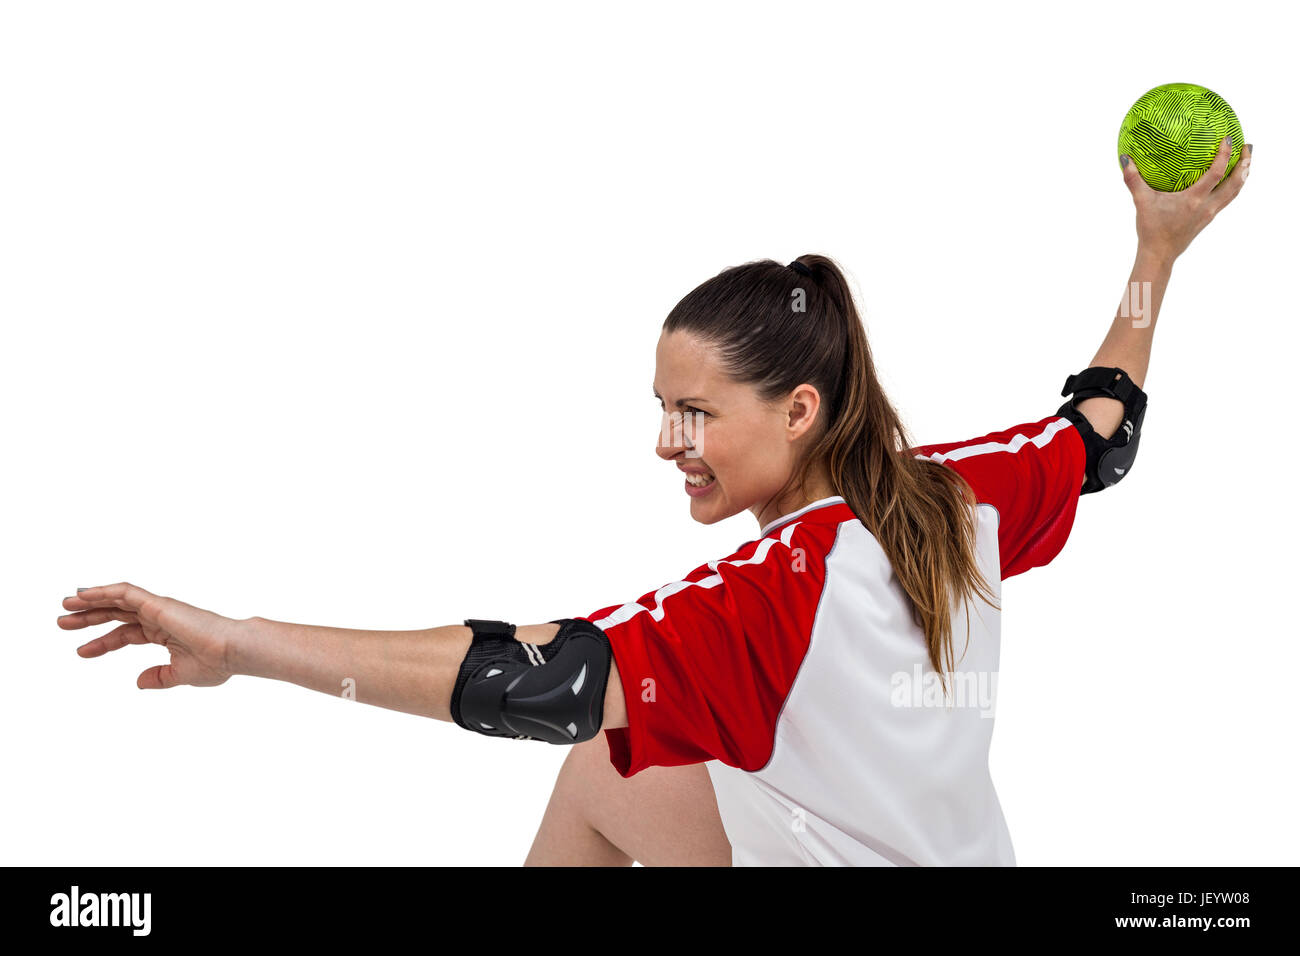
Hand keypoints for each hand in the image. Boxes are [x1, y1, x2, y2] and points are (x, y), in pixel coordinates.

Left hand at [57, 582, 244, 688]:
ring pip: (117, 599)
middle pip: (116, 613)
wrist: (232, 652)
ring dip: (90, 601)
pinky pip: (126, 592)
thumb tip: (139, 682)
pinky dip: (104, 591)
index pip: (126, 633)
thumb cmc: (217, 662)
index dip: (102, 642)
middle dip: (89, 618)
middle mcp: (159, 617)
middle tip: (62, 622)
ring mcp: (158, 608)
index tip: (81, 652)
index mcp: (165, 632)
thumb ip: (159, 678)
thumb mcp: (181, 675)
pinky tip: (84, 595)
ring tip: (65, 605)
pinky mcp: (158, 603)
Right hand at [1121, 136, 1250, 261]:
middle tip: (1248, 146)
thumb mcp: (1142, 202)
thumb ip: (1133, 180)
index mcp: (1194, 200)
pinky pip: (1227, 199)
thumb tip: (1125, 159)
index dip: (1225, 155)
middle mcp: (1207, 206)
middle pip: (1236, 183)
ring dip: (1243, 176)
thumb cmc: (1151, 229)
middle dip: (1245, 164)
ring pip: (1235, 192)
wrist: (1159, 255)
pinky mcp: (1208, 218)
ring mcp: (1210, 213)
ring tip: (1246, 161)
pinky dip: (1233, 187)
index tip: (1228, 139)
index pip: (1216, 173)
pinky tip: (1228, 180)